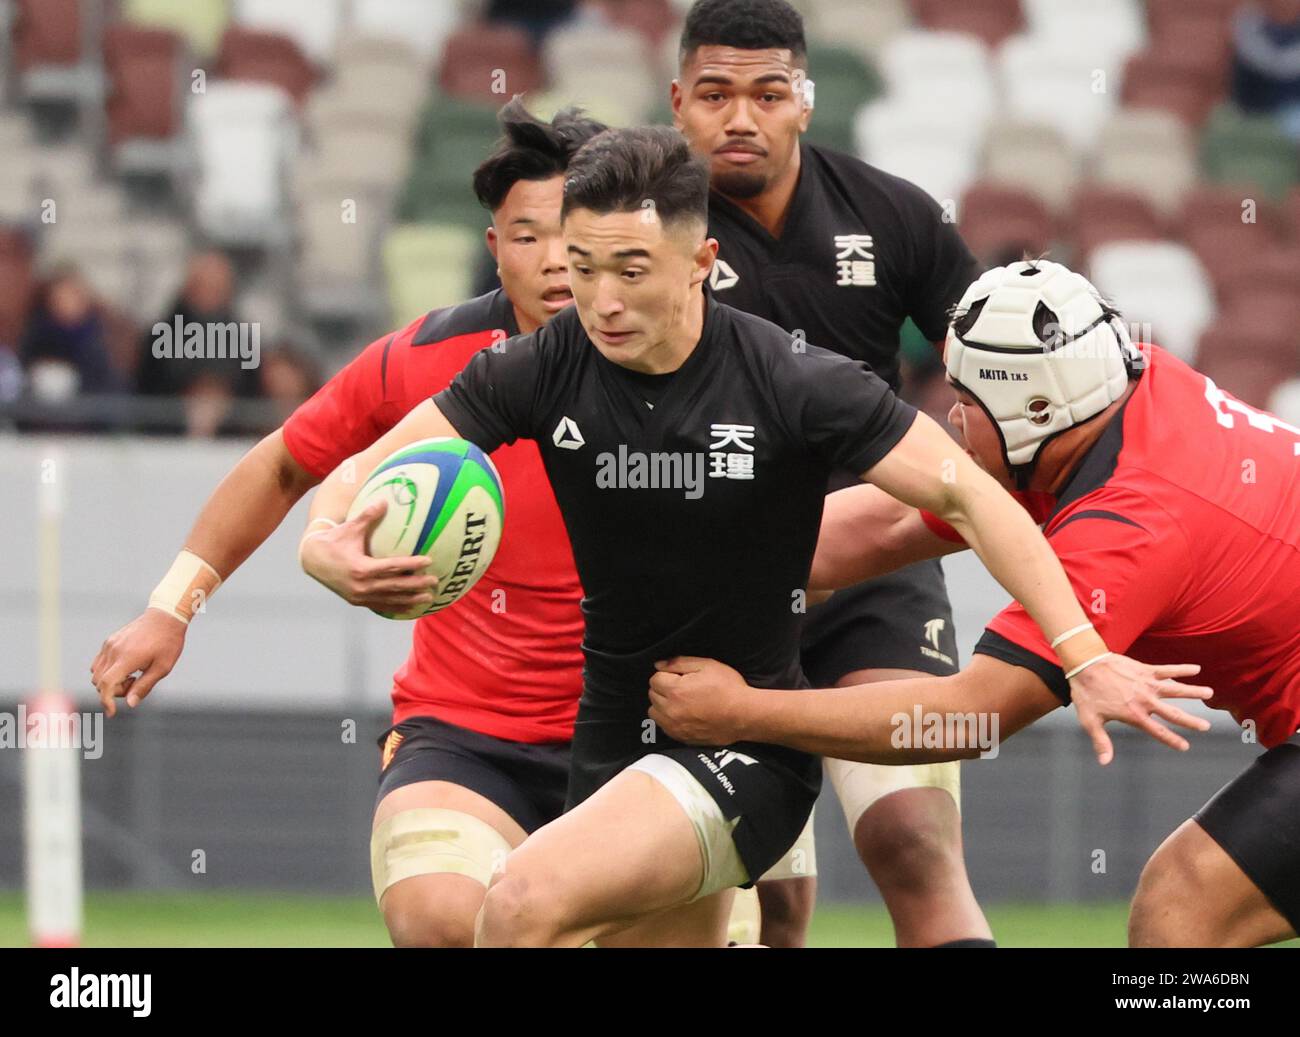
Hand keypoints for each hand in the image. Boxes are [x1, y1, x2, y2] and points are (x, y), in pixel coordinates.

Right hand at [90, 608, 186, 717]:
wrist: (166, 617)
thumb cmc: (168, 643)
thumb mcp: (162, 668)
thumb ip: (144, 686)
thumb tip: (130, 704)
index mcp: (127, 658)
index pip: (107, 684)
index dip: (106, 701)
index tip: (112, 713)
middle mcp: (113, 651)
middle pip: (100, 682)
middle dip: (114, 691)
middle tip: (135, 683)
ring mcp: (109, 645)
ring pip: (96, 673)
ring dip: (109, 681)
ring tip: (132, 675)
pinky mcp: (109, 641)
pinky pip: (99, 662)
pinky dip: (107, 671)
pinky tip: (126, 667)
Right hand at [300, 499, 438, 613]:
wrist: (312, 560)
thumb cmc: (334, 541)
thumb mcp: (350, 527)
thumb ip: (368, 515)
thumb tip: (384, 500)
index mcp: (361, 568)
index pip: (392, 567)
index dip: (411, 565)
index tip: (428, 561)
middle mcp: (361, 586)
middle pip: (395, 586)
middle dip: (416, 585)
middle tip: (435, 581)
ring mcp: (359, 596)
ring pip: (390, 600)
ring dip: (410, 599)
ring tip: (429, 598)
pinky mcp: (357, 601)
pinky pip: (380, 606)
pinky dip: (396, 607)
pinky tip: (409, 608)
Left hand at [648, 656, 753, 744]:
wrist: (744, 715)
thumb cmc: (728, 688)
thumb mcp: (707, 665)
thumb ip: (679, 662)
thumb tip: (659, 665)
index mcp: (675, 690)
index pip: (655, 679)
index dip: (668, 674)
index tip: (680, 676)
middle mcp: (671, 710)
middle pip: (652, 695)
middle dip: (663, 688)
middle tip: (682, 687)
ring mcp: (675, 727)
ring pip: (654, 712)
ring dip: (662, 705)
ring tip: (681, 701)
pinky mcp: (681, 738)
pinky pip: (664, 727)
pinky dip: (669, 719)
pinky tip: (684, 714)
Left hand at [1069, 654, 1212, 764]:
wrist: (1085, 664)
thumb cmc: (1086, 693)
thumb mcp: (1091, 720)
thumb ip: (1101, 741)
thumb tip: (1105, 762)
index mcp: (1134, 715)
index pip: (1158, 731)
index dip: (1172, 740)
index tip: (1185, 746)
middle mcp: (1145, 701)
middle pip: (1173, 713)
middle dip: (1191, 721)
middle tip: (1206, 727)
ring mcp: (1147, 684)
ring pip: (1176, 689)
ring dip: (1193, 692)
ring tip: (1209, 693)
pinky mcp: (1145, 670)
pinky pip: (1168, 669)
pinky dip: (1182, 669)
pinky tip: (1196, 668)